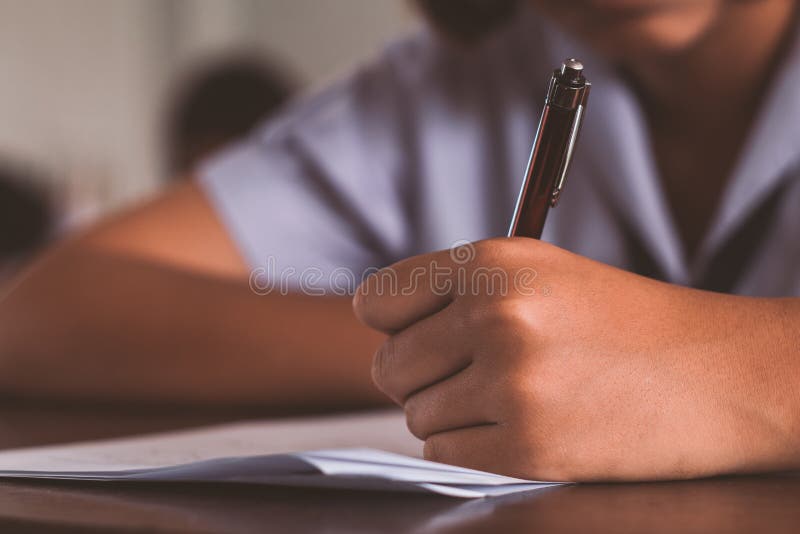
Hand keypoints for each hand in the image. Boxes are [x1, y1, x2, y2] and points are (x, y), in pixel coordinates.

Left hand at [353, 238, 799, 480]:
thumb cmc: (627, 323)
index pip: (376, 300)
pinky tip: (523, 425)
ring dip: (452, 412)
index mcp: (494, 262)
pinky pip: (445, 451)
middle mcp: (495, 315)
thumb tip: (384, 324)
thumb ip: (460, 289)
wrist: (718, 375)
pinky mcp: (528, 445)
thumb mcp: (542, 272)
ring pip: (416, 413)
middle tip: (469, 374)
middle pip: (388, 365)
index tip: (408, 335)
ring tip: (513, 396)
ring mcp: (511, 382)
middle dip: (420, 376)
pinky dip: (473, 445)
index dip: (389, 323)